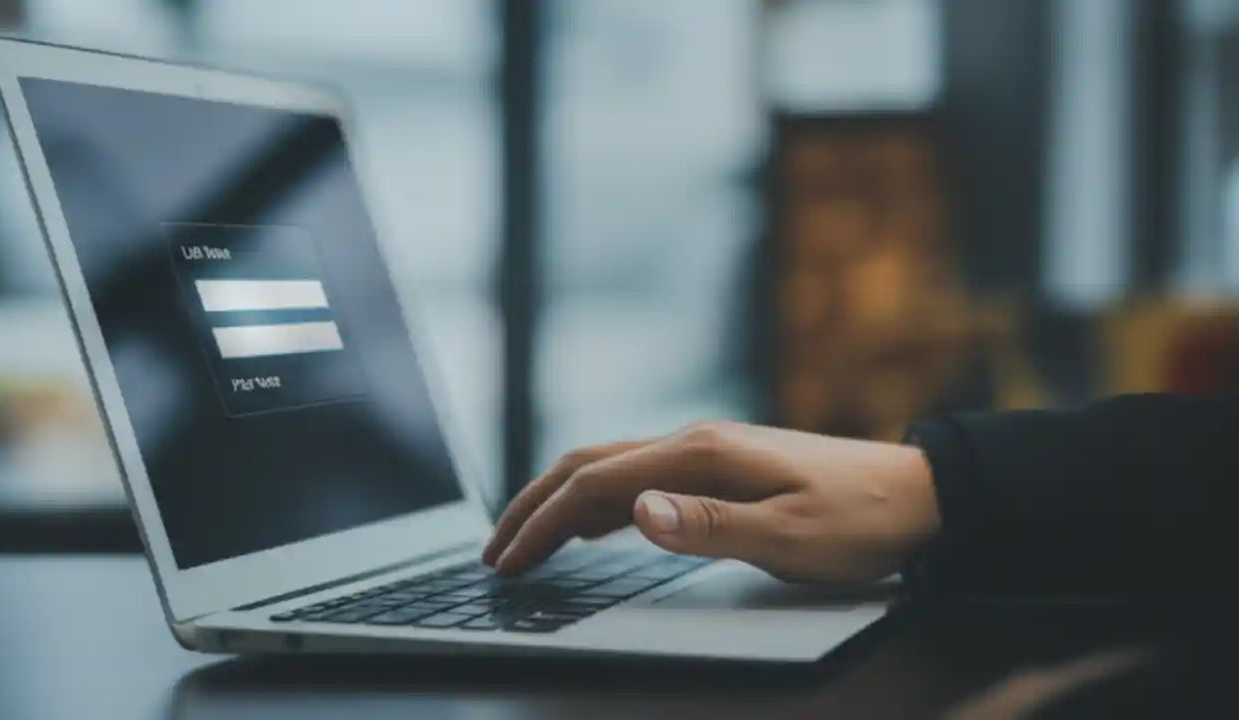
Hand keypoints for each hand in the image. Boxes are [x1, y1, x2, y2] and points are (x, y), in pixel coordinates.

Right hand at [483, 420, 939, 582]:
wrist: (920, 494)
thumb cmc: (862, 520)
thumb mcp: (792, 536)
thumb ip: (709, 525)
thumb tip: (634, 511)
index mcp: (703, 454)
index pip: (597, 484)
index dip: (544, 523)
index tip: (508, 563)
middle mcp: (695, 442)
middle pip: (588, 464)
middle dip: (534, 506)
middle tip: (495, 552)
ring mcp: (707, 451)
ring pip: (610, 466)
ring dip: (560, 501)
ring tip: (526, 541)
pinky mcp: (722, 466)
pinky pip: (640, 475)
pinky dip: (599, 501)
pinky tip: (595, 527)